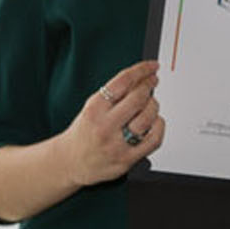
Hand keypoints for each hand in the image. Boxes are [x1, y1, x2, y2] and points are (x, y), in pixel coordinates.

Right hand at [59, 60, 162, 187]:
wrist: (70, 161)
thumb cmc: (83, 133)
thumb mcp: (91, 108)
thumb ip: (114, 96)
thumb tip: (141, 80)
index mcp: (94, 109)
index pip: (123, 82)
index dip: (142, 70)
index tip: (151, 67)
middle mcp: (105, 126)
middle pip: (138, 98)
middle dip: (149, 86)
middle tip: (152, 82)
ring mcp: (117, 144)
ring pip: (148, 118)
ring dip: (154, 106)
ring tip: (150, 104)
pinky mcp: (127, 159)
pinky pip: (154, 139)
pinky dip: (159, 126)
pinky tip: (155, 122)